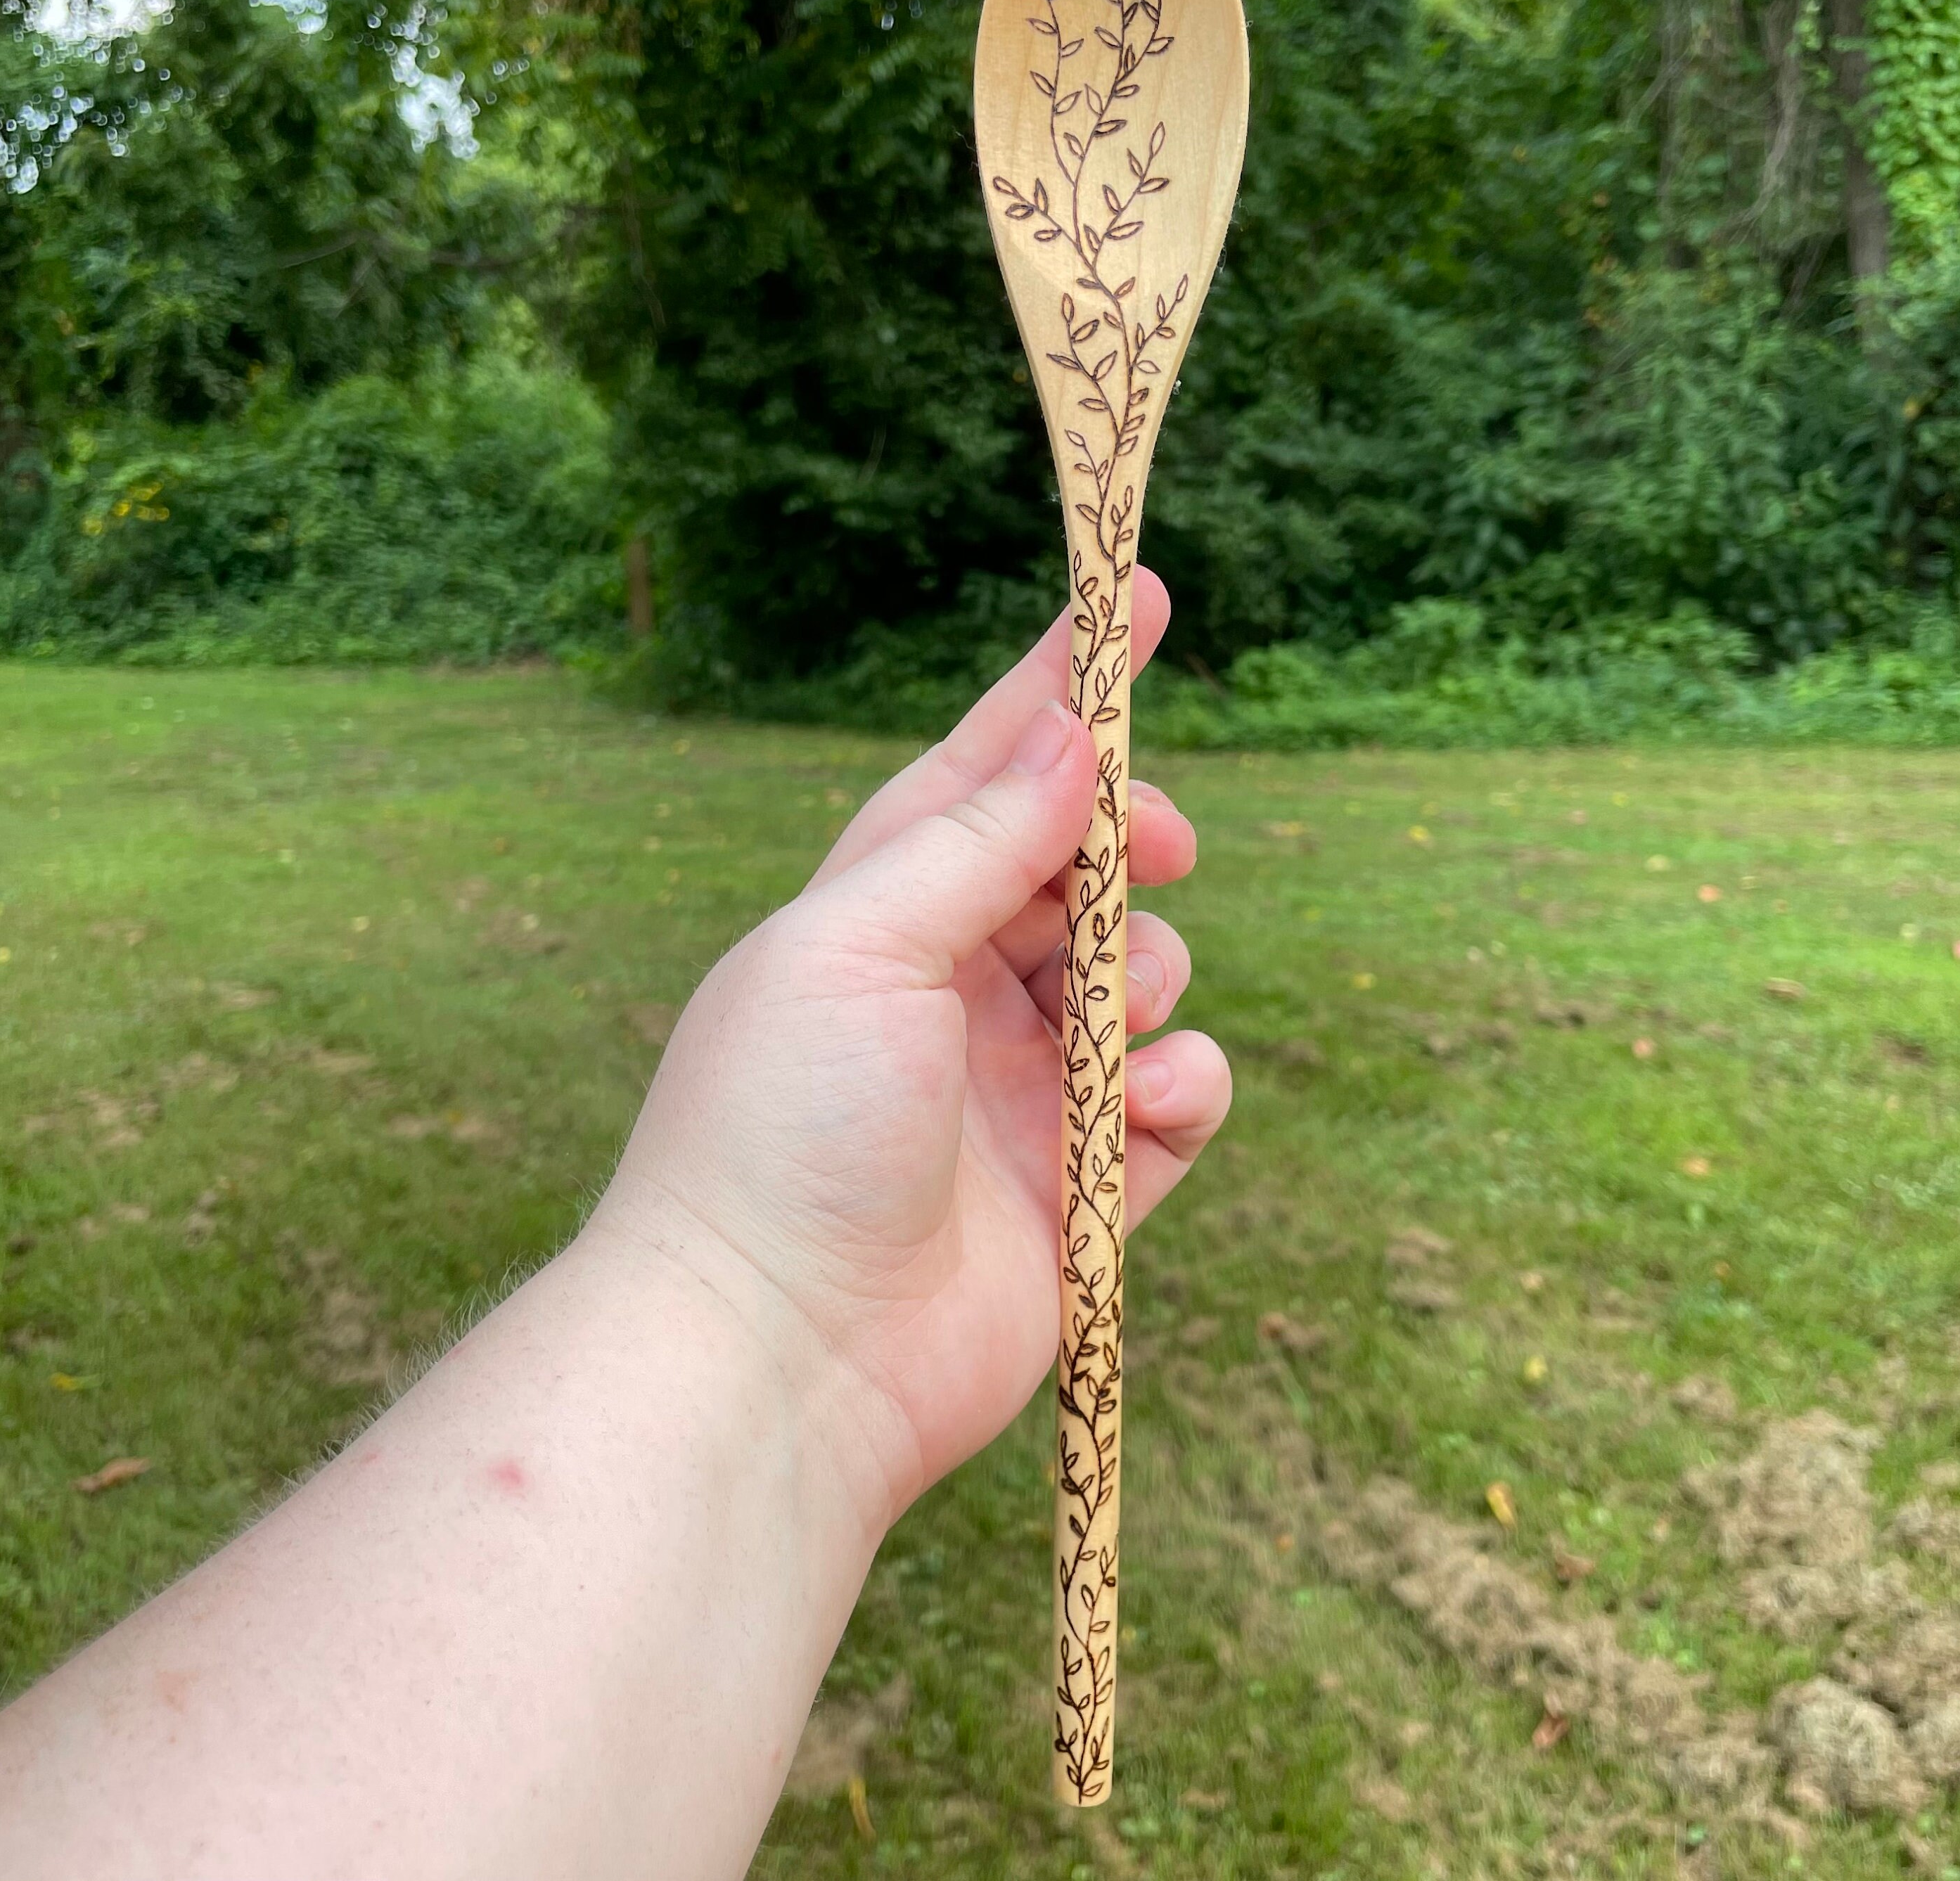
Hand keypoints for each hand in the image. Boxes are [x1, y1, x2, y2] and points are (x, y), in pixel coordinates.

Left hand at [597, 567, 1230, 1526]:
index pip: (981, 777)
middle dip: (1128, 844)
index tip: (1132, 601)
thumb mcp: (861, 943)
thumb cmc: (784, 1128)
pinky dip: (1183, 1087)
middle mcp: (949, 993)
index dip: (1056, 691)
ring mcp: (1019, 1092)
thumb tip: (1069, 733)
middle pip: (1074, 873)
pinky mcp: (1083, 1188)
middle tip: (1157, 847)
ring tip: (1112, 1019)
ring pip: (1139, 980)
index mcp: (878, 917)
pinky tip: (1141, 1109)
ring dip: (1150, 974)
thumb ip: (974, 838)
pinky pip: (1177, 1102)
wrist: (776, 1358)